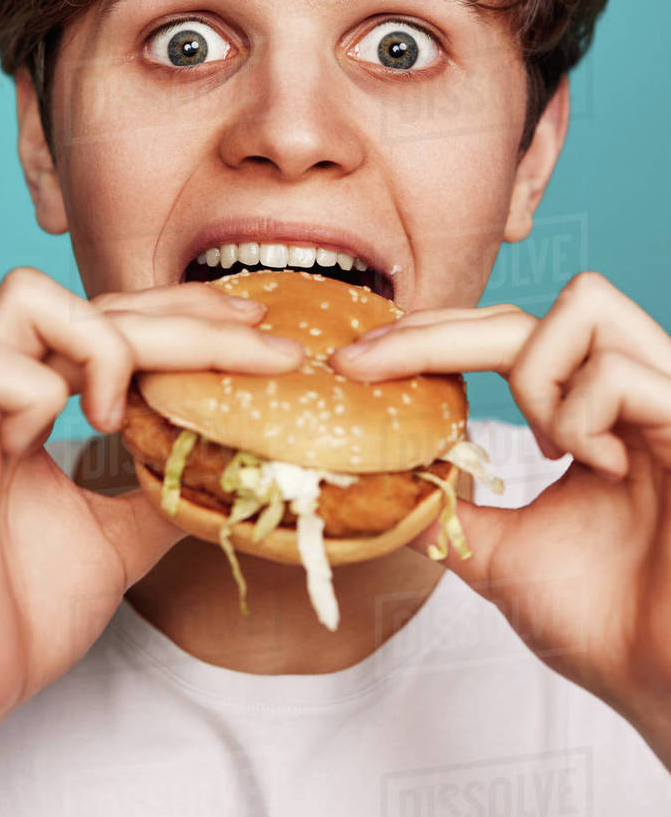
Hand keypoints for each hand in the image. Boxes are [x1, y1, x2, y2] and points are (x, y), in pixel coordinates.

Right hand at [0, 268, 303, 753]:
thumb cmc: (27, 609)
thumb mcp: (124, 530)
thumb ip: (166, 475)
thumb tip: (240, 448)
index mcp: (24, 394)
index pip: (111, 316)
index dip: (184, 310)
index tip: (256, 325)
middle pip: (96, 304)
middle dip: (191, 321)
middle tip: (265, 350)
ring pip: (32, 299)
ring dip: (108, 344)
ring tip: (126, 415)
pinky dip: (47, 396)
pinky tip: (64, 444)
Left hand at [330, 272, 670, 765]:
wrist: (668, 687)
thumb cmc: (610, 625)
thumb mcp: (505, 553)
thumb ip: (455, 508)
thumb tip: (382, 486)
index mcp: (593, 415)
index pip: (506, 337)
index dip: (429, 335)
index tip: (355, 361)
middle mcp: (632, 391)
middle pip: (527, 309)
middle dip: (433, 332)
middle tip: (366, 363)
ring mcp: (667, 399)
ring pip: (585, 306)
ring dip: (536, 378)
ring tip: (549, 448)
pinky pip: (618, 372)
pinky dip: (583, 419)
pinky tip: (603, 469)